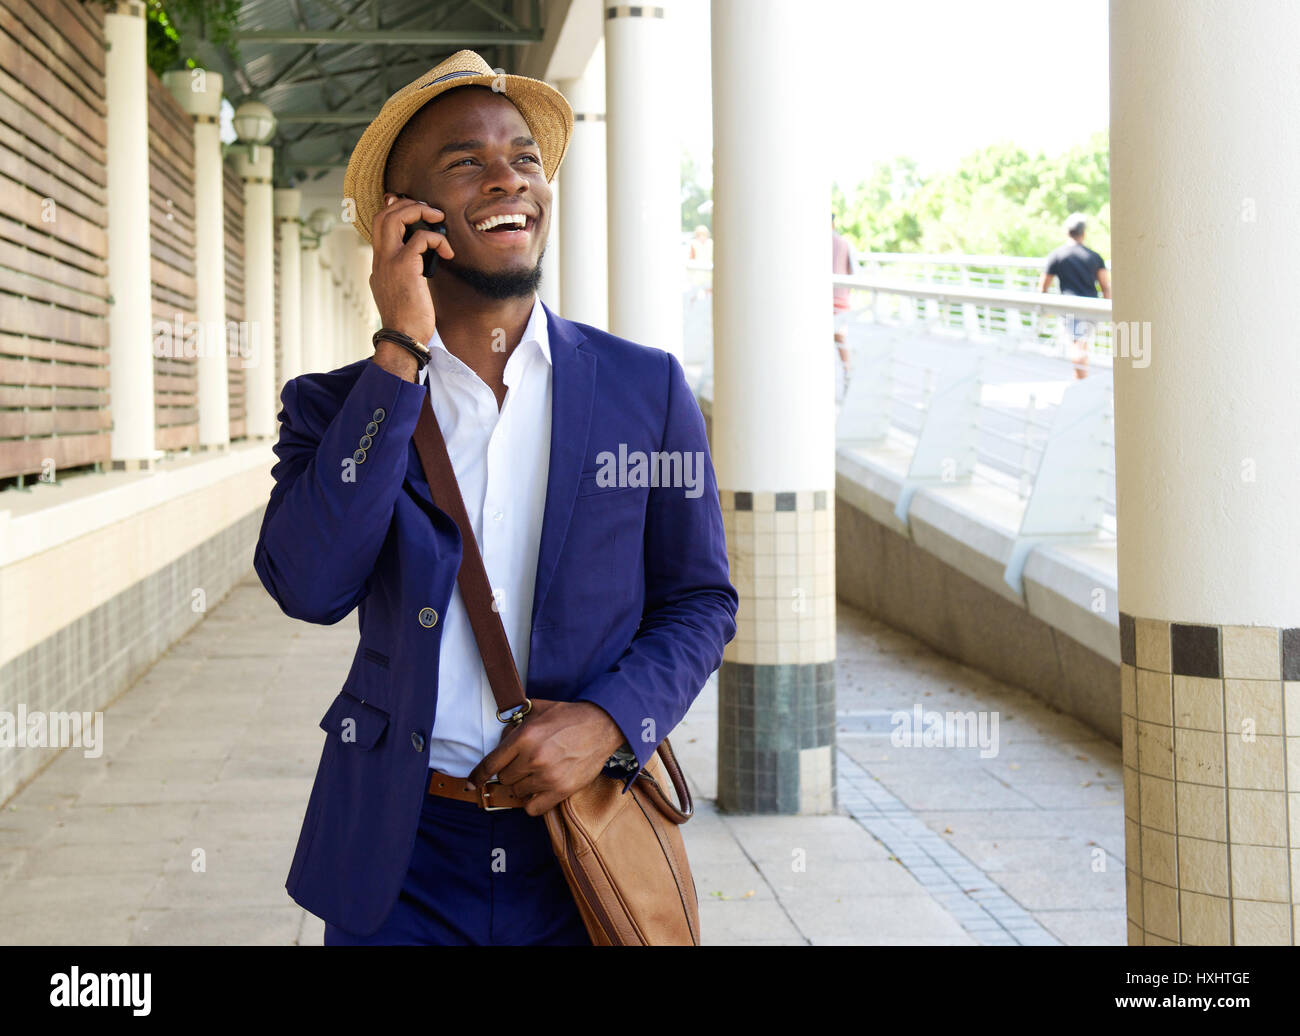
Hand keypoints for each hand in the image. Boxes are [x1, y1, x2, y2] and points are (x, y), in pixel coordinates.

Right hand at [370, 193, 452, 345]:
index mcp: (378, 264)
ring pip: (395, 217)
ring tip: (438, 219)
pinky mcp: (405, 266)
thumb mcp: (401, 293)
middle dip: (407, 205)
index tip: (416, 210)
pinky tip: (448, 253)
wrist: (403, 338)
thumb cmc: (408, 321)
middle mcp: (380, 259)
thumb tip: (421, 264)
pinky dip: (438, 239)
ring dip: (419, 211)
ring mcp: (389, 261)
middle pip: (383, 214)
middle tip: (430, 212)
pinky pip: (421, 238)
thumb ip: (404, 274)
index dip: (395, 211)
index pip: (380, 226)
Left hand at [466, 699, 625, 816]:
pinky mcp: (561, 790)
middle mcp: (533, 758)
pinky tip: (538, 790)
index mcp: (524, 737)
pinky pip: (532, 808)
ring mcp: (547, 777)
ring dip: (522, 785)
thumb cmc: (568, 717)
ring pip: (517, 792)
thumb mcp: (537, 709)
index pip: (490, 764)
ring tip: (536, 772)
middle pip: (504, 779)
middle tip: (523, 763)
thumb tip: (500, 736)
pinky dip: (532, 801)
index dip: (477, 776)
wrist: (601, 726)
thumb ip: (515, 720)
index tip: (472, 784)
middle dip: (509, 771)